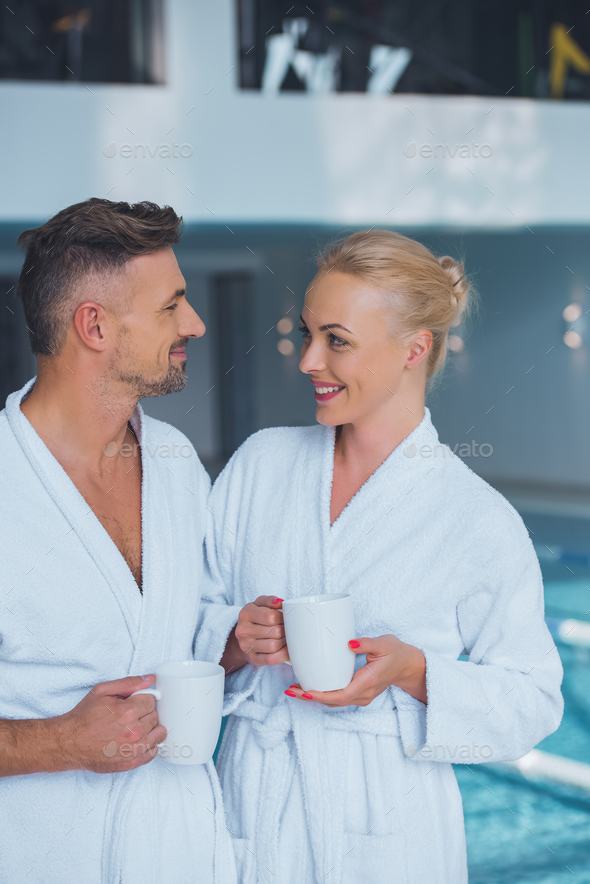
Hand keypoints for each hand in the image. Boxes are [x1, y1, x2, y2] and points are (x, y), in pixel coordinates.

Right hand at [54, 674, 166, 772]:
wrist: (69, 743)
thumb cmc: (84, 717)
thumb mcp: (102, 691)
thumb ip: (129, 683)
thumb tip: (150, 679)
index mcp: (128, 712)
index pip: (151, 701)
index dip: (141, 701)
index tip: (133, 704)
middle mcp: (134, 732)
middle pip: (155, 717)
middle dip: (145, 714)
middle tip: (130, 716)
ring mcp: (133, 750)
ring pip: (158, 735)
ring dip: (149, 730)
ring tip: (135, 728)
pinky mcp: (131, 763)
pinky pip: (153, 752)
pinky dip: (148, 746)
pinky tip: (135, 741)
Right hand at [233, 595, 288, 666]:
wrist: (244, 636)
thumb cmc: (256, 617)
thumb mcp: (260, 604)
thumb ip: (270, 600)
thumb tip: (280, 602)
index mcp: (245, 614)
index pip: (271, 616)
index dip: (283, 617)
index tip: (286, 618)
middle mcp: (243, 631)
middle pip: (275, 632)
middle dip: (286, 630)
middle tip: (289, 629)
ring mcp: (246, 646)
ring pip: (274, 646)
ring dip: (285, 642)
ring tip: (287, 638)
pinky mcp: (252, 659)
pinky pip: (271, 659)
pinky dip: (283, 655)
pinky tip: (287, 650)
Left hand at [285, 635, 426, 706]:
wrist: (409, 666)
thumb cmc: (396, 652)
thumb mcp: (384, 643)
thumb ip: (366, 643)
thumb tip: (348, 644)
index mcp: (368, 682)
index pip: (342, 695)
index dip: (322, 696)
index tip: (305, 692)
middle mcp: (364, 694)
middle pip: (334, 702)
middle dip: (311, 698)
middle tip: (291, 690)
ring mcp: (362, 696)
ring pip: (335, 702)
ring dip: (315, 698)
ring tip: (295, 689)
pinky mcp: (359, 694)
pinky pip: (339, 698)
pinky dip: (324, 695)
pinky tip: (311, 687)